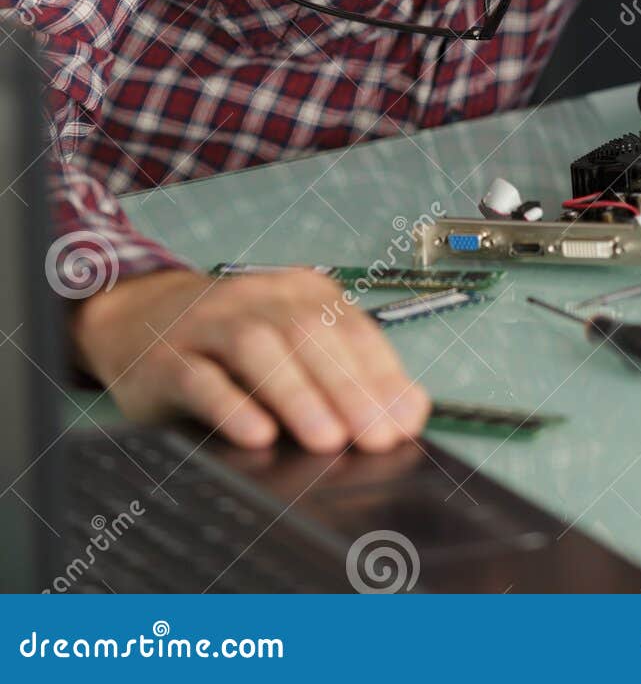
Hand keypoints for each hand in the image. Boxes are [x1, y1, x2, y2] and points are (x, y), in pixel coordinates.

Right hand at [69, 267, 430, 453]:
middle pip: (309, 333)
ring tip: (328, 440)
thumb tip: (411, 413)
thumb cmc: (231, 346)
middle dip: (348, 388)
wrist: (137, 320)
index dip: (381, 375)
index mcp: (300, 292)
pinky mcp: (166, 360)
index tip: (404, 422)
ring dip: (298, 394)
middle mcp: (257, 298)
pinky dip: (231, 405)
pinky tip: (258, 434)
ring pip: (257, 347)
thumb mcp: (295, 348)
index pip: (350, 327)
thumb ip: (352, 374)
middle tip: (375, 438)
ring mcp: (208, 324)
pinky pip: (199, 378)